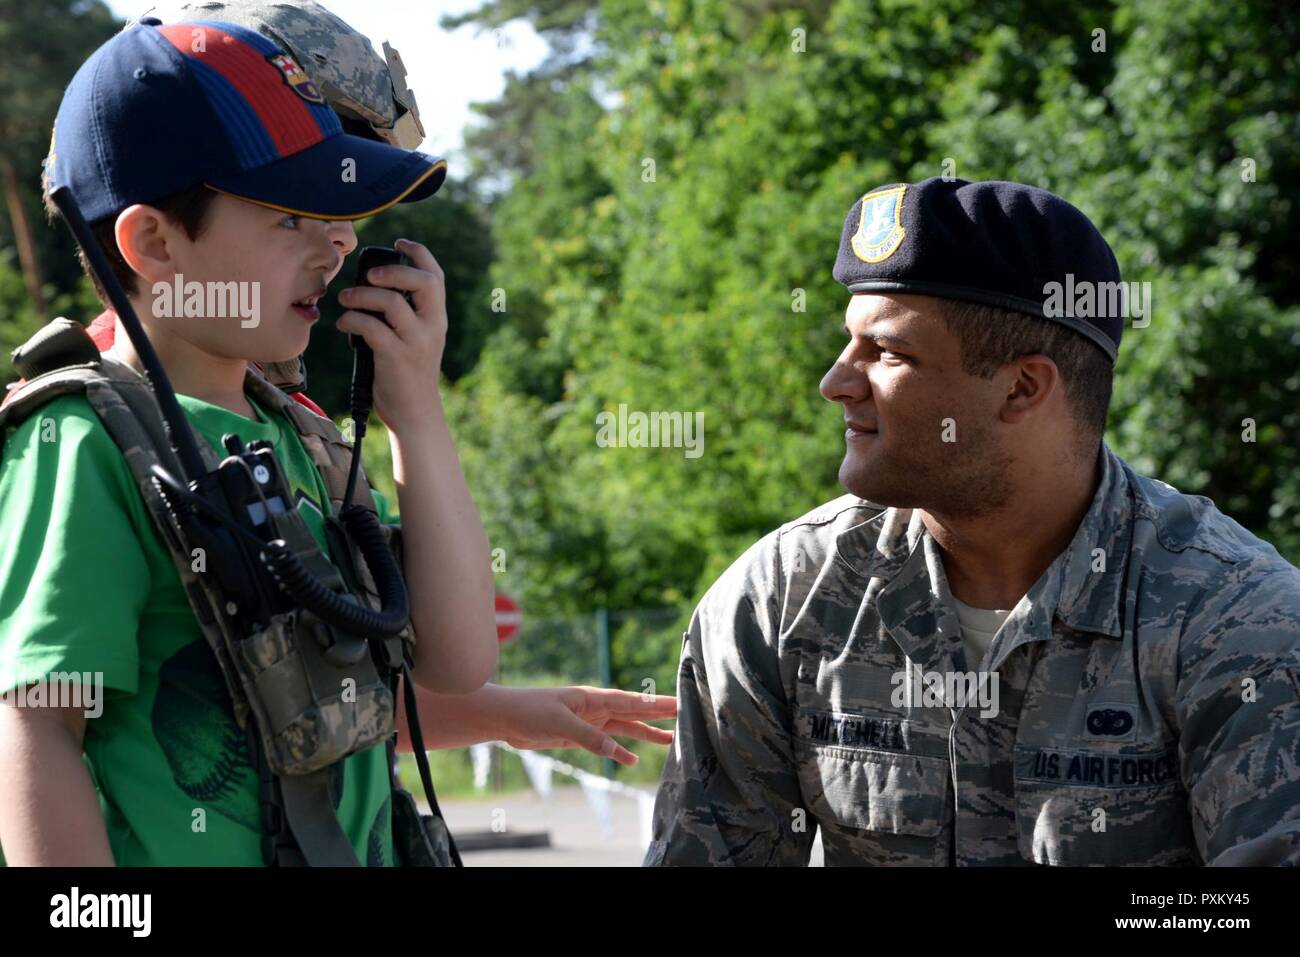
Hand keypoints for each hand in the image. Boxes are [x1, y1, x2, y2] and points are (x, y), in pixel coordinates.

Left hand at [335, 238, 445, 430]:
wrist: (415, 413)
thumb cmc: (407, 374)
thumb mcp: (416, 340)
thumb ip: (404, 316)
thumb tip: (372, 288)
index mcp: (437, 319)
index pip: (436, 276)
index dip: (419, 253)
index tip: (399, 242)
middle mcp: (432, 327)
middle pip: (423, 282)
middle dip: (394, 270)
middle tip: (371, 275)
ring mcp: (415, 342)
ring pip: (392, 302)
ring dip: (363, 295)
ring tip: (346, 299)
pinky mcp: (395, 357)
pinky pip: (371, 327)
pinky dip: (352, 320)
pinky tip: (343, 323)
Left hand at [494, 686, 676, 765]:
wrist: (506, 718)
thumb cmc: (530, 711)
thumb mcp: (559, 724)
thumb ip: (588, 737)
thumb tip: (615, 751)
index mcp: (593, 698)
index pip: (631, 700)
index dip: (655, 703)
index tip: (678, 702)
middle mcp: (595, 708)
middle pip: (633, 712)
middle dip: (658, 714)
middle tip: (684, 715)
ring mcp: (589, 722)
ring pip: (623, 728)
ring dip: (644, 734)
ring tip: (669, 740)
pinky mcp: (579, 736)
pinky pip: (606, 744)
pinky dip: (618, 752)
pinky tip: (631, 760)